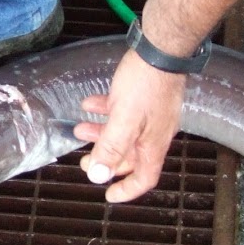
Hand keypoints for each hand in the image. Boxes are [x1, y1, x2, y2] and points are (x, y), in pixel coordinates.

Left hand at [72, 48, 185, 203]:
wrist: (162, 50)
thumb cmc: (146, 84)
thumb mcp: (124, 120)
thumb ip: (111, 148)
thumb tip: (98, 176)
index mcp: (153, 144)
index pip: (145, 178)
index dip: (127, 190)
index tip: (109, 194)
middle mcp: (155, 133)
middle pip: (131, 157)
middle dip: (106, 161)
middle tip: (85, 161)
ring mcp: (152, 114)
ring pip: (125, 133)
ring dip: (102, 135)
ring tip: (80, 130)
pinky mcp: (146, 97)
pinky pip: (124, 111)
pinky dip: (106, 112)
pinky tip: (90, 104)